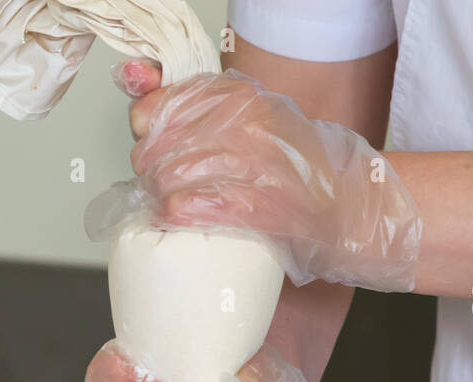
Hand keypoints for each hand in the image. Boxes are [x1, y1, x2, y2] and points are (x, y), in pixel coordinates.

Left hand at [110, 62, 420, 291]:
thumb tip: (131, 76)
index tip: (157, 145)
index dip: (148, 132)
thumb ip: (184, 99)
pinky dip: (176, 213)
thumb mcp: (241, 115)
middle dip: (151, 172)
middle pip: (156, 149)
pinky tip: (179, 215)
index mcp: (238, 96)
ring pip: (168, 179)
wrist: (341, 203)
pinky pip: (191, 206)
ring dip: (161, 197)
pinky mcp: (255, 206)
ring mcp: (252, 165)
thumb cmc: (287, 162)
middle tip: (163, 183)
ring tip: (174, 202)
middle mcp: (244, 124)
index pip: (159, 108)